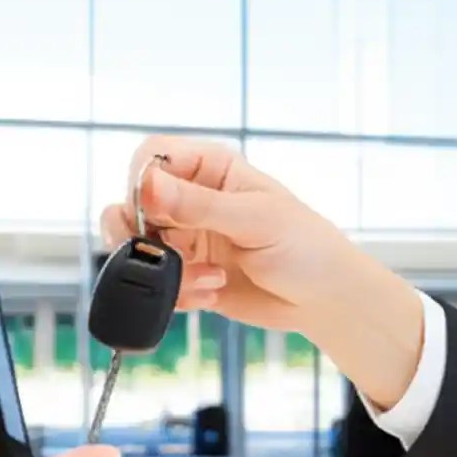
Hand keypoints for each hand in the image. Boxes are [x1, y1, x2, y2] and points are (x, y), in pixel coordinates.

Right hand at [100, 136, 425, 408]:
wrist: (324, 299)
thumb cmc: (305, 246)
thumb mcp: (255, 219)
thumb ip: (199, 205)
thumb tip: (148, 185)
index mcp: (210, 168)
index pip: (151, 156)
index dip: (141, 182)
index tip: (153, 212)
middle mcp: (191, 199)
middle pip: (132, 203)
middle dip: (142, 234)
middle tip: (169, 253)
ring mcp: (186, 238)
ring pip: (136, 246)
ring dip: (162, 268)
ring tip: (206, 278)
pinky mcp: (186, 274)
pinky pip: (155, 282)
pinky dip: (177, 293)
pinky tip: (213, 291)